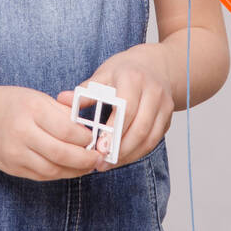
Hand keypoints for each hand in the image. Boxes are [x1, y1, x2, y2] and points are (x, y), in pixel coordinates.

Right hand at [0, 85, 99, 181]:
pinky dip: (59, 174)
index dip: (86, 138)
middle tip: (98, 157)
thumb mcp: (37, 98)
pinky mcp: (11, 168)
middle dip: (85, 159)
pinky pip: (41, 176)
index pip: (68, 131)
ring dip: (74, 171)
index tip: (95, 137)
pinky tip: (68, 169)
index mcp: (32, 110)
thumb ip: (62, 114)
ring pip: (53, 170)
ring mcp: (15, 153)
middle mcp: (22, 133)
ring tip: (87, 165)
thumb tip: (89, 131)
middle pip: (62, 154)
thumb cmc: (10, 103)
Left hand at [56, 45, 173, 170]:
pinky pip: (154, 141)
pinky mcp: (168, 118)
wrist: (155, 66)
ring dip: (129, 154)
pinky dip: (138, 152)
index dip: (113, 131)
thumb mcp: (103, 75)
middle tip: (102, 162)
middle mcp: (153, 91)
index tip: (99, 147)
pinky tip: (123, 158)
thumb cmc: (125, 71)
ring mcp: (164, 105)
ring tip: (110, 164)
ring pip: (149, 137)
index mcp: (132, 78)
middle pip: (140, 127)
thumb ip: (85, 91)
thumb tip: (62, 100)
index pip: (126, 108)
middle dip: (120, 149)